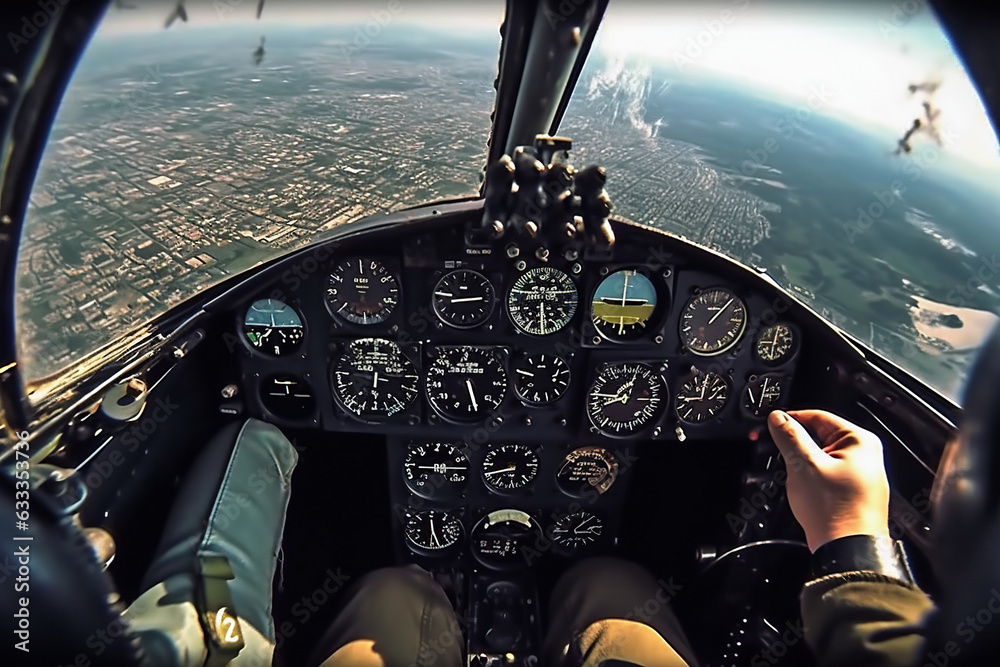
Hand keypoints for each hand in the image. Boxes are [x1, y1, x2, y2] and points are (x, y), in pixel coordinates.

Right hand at [767, 409, 889, 551]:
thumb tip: (778, 418)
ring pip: (820, 458)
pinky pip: (826, 475)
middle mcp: (866, 456)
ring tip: (798, 481)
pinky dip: (812, 479)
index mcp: (860, 442)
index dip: (790, 420)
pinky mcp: (853, 493)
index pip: (818, 416)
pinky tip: (807, 493)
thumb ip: (788, 436)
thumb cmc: (834, 512)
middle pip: (819, 437)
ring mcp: (861, 475)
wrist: (847, 552)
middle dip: (797, 447)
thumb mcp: (803, 466)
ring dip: (803, 465)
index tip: (771, 426)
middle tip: (781, 457)